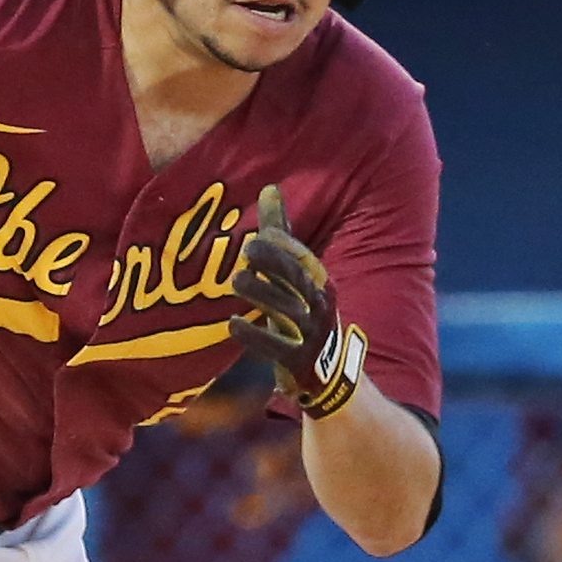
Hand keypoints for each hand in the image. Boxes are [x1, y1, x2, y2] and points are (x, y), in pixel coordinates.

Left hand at [228, 184, 367, 419]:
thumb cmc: (304, 312)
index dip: (286, 247)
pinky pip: (278, 348)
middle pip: (299, 281)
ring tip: (236, 281)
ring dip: (263, 295)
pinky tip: (232, 324)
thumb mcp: (296, 275)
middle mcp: (319, 306)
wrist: (329, 374)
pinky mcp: (300, 361)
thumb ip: (281, 235)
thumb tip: (268, 187)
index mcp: (319, 282)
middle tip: (247, 250)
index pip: (305, 260)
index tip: (263, 234)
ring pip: (289, 312)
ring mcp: (312, 336)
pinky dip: (255, 337)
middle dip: (275, 264)